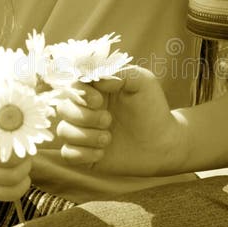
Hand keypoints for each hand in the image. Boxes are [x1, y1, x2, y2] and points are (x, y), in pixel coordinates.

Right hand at [55, 66, 187, 175]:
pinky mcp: (84, 154)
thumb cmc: (153, 109)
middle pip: (63, 108)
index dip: (80, 94)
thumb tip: (91, 76)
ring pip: (63, 131)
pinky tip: (102, 153)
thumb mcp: (142, 82)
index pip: (72, 86)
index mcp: (95, 89)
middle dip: (84, 117)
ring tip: (108, 139)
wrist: (164, 143)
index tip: (99, 101)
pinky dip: (82, 154)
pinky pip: (67, 154)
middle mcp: (85, 109)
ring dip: (85, 136)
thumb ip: (118, 72)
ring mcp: (83, 132)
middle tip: (108, 121)